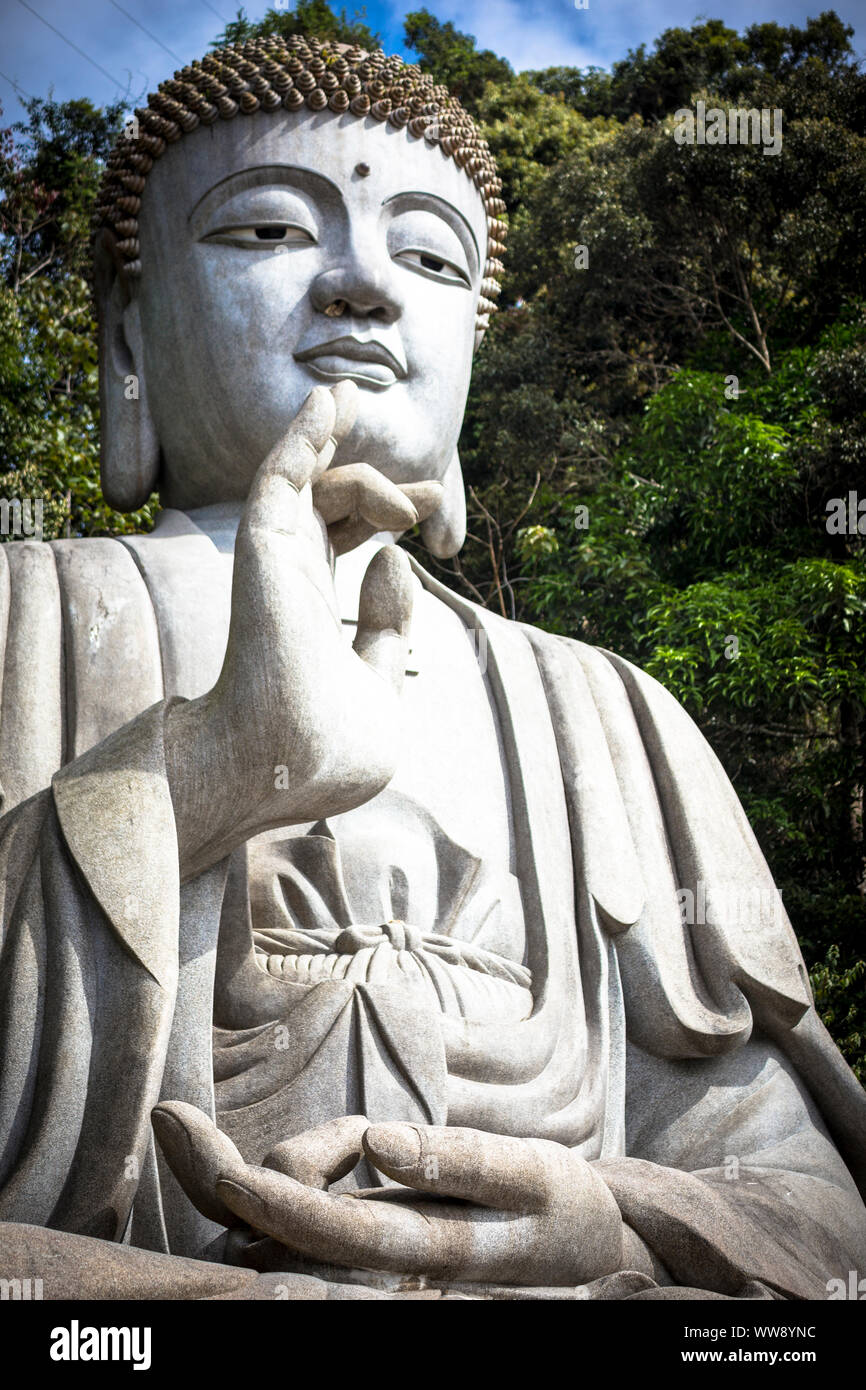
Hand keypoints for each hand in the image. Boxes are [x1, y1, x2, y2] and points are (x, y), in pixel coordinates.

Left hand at [152, 1105, 625, 1287]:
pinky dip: (296, 1170)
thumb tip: (380, 1142)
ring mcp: (366, 1259)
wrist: (589, 1258)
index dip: (268, 1196)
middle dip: (216, 1178)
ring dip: (272, 1167)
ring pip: (282, 1218)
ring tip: (347, 1138)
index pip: (330, 1229)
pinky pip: (306, 1204)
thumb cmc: (566, 1212)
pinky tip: (337, 1153)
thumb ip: (461, 1161)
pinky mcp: (364, 1240)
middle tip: (169, 1117)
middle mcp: (383, 1269)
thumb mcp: (538, 1175)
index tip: (214, 1159)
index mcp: (427, 1254)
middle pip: (276, 1235)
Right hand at [164, 381, 441, 878]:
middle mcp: (290, 579)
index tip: (433, 509)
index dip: (387, 515)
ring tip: (417, 504)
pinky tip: (332, 399)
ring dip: (365, 472)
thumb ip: (390, 628)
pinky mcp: (265, 545)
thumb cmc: (330, 747)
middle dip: (382, 488)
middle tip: (434, 492)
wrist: (292, 765)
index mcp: (312, 613)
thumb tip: (397, 561)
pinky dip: (304, 434)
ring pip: (312, 482)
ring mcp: (276, 560)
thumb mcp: (381, 687)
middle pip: (330, 505)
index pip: (346, 541)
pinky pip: (282, 474)